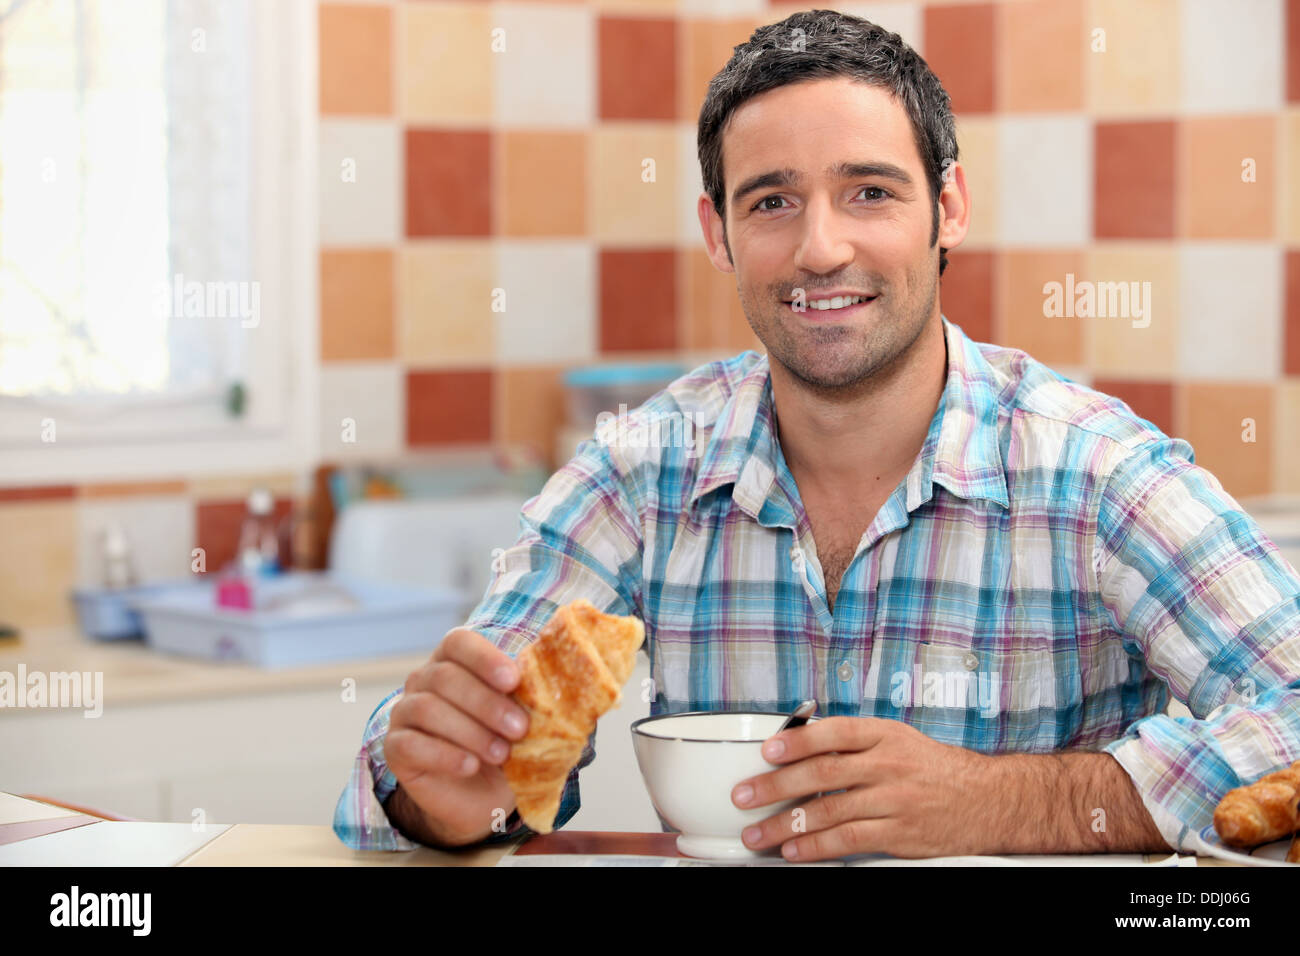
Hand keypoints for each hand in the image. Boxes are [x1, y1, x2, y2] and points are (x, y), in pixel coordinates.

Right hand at [384, 628, 530, 846]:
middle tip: (519, 729)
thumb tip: (572, 682)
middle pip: (445, 677)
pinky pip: (411, 744)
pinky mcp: (396, 747)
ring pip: (428, 709)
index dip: (485, 658)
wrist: (480, 796)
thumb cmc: (505, 746)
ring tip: (501, 753)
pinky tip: (470, 766)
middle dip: (487, 703)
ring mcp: (405, 712)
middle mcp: (424, 680)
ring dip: (471, 731)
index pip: (458, 642)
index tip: (513, 680)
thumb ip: (539, 698)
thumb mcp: (528, 721)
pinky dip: (445, 755)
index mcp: (455, 661)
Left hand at [730, 716, 991, 861]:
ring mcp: (894, 801)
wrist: (984, 799)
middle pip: (824, 774)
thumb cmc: (932, 767)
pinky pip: (850, 841)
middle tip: (744, 796)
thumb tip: (800, 744)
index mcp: (884, 735)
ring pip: (831, 813)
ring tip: (758, 834)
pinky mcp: (899, 834)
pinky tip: (794, 852)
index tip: (767, 750)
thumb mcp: (897, 739)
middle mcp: (889, 765)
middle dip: (776, 786)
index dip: (798, 741)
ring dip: (787, 825)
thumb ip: (854, 742)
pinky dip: (817, 848)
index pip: (835, 733)